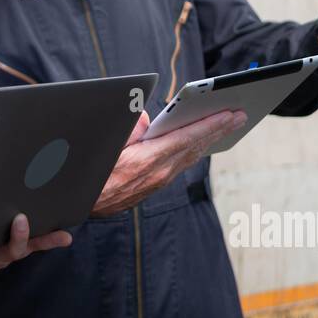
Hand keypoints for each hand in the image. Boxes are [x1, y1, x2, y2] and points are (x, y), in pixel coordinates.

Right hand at [91, 108, 245, 215]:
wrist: (77, 203)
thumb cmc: (89, 170)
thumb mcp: (104, 143)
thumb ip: (128, 128)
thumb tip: (145, 120)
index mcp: (146, 159)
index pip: (186, 137)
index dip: (211, 124)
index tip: (232, 113)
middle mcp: (157, 174)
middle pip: (195, 148)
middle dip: (219, 130)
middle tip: (240, 115)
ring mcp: (156, 183)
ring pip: (189, 158)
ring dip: (209, 141)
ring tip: (226, 127)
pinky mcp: (152, 188)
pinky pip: (180, 166)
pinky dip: (193, 152)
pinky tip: (199, 145)